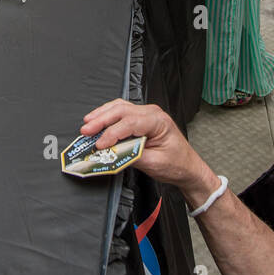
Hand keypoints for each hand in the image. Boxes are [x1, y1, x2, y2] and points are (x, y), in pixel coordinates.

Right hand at [80, 99, 212, 194]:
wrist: (188, 167)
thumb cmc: (177, 164)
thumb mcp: (154, 163)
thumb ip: (132, 155)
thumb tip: (111, 153)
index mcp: (158, 121)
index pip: (129, 123)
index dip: (112, 133)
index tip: (100, 145)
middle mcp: (152, 113)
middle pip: (121, 110)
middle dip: (101, 120)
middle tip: (85, 130)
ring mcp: (146, 114)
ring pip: (119, 107)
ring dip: (101, 115)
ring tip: (87, 124)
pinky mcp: (141, 119)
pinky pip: (121, 112)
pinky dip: (107, 116)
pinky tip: (98, 121)